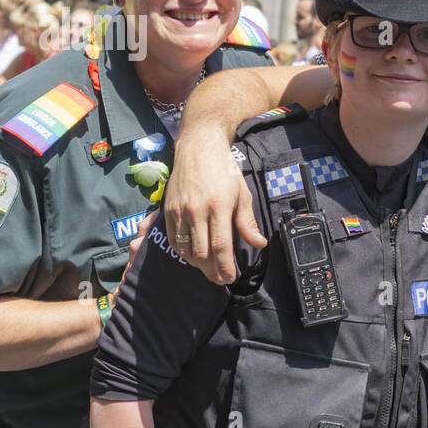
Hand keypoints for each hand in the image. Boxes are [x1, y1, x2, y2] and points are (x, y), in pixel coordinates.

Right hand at [164, 130, 266, 283]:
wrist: (198, 148)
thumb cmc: (223, 170)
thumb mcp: (242, 194)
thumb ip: (248, 222)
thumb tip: (259, 243)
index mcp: (218, 206)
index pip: (221, 246)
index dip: (225, 267)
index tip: (230, 277)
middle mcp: (196, 210)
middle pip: (202, 253)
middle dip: (212, 271)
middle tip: (220, 279)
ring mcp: (179, 210)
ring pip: (185, 249)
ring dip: (197, 265)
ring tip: (208, 270)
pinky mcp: (168, 209)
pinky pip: (173, 238)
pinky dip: (182, 252)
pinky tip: (192, 256)